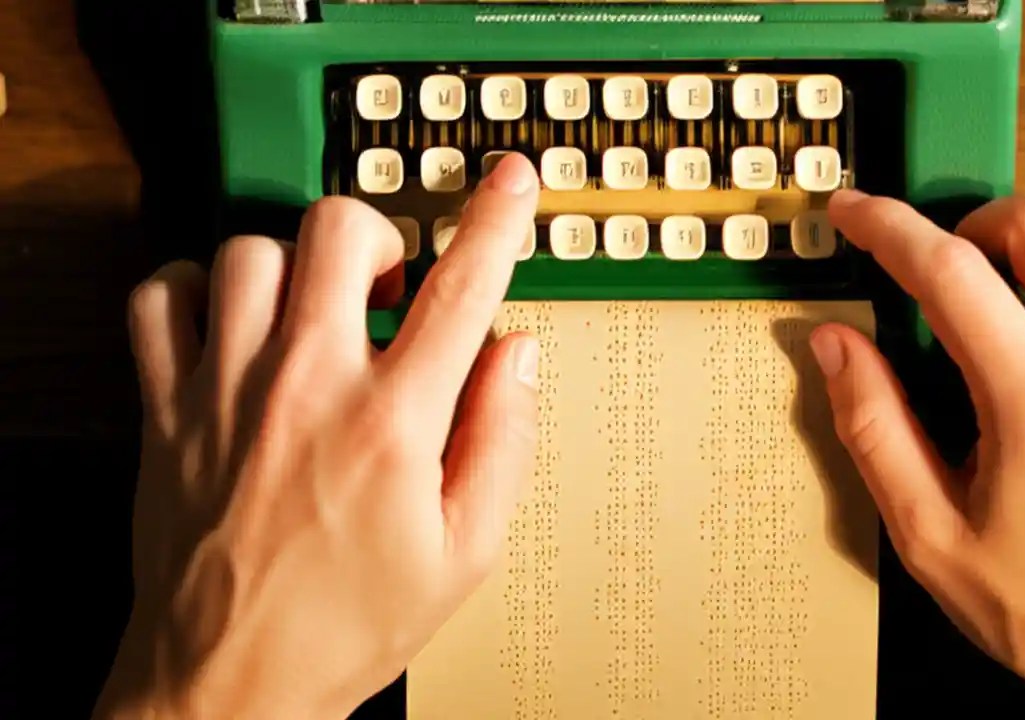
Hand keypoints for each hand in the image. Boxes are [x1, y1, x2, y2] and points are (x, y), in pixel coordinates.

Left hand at [95, 155, 542, 719]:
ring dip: (293, 264)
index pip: (460, 288)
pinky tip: (228, 322)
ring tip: (311, 310)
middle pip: (339, 230)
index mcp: (392, 423)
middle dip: (377, 234)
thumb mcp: (465, 552)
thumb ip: (501, 441)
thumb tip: (515, 356)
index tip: (509, 181)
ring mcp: (227, 390)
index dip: (495, 219)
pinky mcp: (166, 407)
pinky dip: (191, 289)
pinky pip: (159, 297)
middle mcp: (306, 387)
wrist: (231, 683)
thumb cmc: (345, 626)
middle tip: (385, 283)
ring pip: (250, 249)